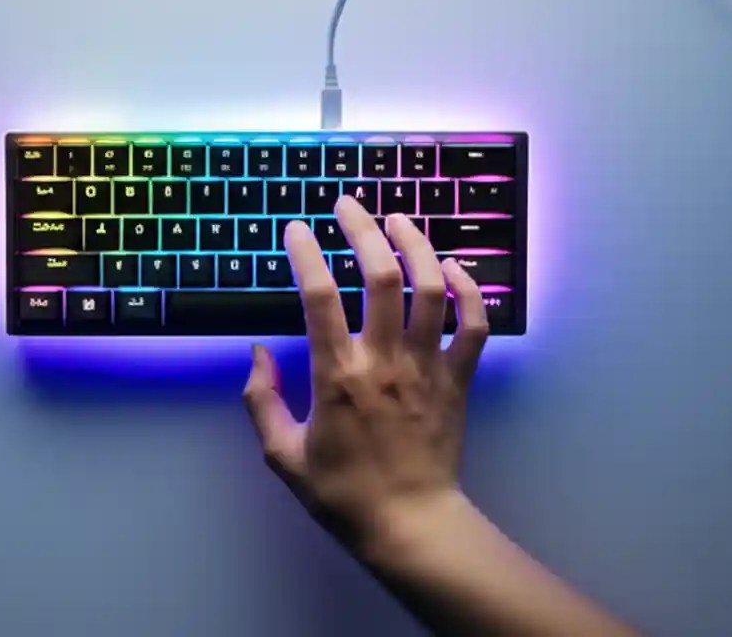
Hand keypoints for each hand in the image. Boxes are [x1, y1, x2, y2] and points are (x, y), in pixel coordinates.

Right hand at [242, 195, 488, 555]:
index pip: (318, 297)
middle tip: (349, 204)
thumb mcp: (283, 455)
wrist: (411, 525)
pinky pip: (473, 326)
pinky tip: (455, 268)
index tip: (296, 228)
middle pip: (380, 276)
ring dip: (418, 246)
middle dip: (363, 229)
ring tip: (400, 220)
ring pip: (430, 289)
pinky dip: (469, 291)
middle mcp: (384, 362)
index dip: (305, 253)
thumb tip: (258, 355)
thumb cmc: (343, 494)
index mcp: (337, 376)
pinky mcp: (458, 380)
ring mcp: (427, 368)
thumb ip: (263, 400)